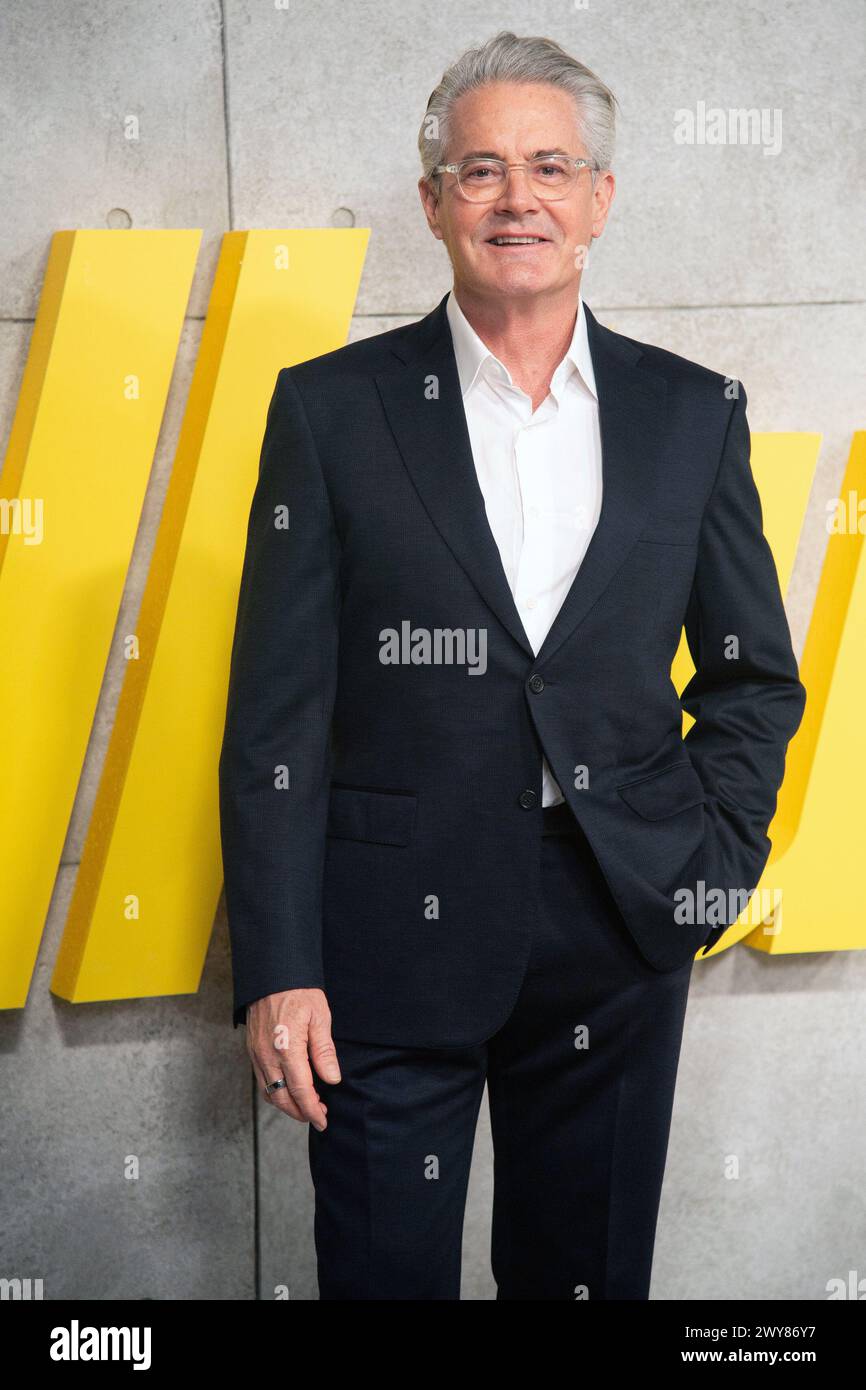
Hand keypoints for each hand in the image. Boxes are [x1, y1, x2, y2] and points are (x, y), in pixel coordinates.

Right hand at [246, 989, 340, 1129]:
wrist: (272, 974)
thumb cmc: (299, 992)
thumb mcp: (320, 1017)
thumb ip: (324, 1052)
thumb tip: (332, 1079)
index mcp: (287, 1049)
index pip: (301, 1090)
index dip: (312, 1110)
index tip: (323, 1120)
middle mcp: (267, 1055)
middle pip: (282, 1098)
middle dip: (300, 1113)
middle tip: (318, 1117)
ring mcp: (256, 1054)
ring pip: (269, 1092)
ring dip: (287, 1105)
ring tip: (306, 1107)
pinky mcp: (251, 1050)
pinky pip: (262, 1080)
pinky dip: (275, 1092)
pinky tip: (289, 1090)